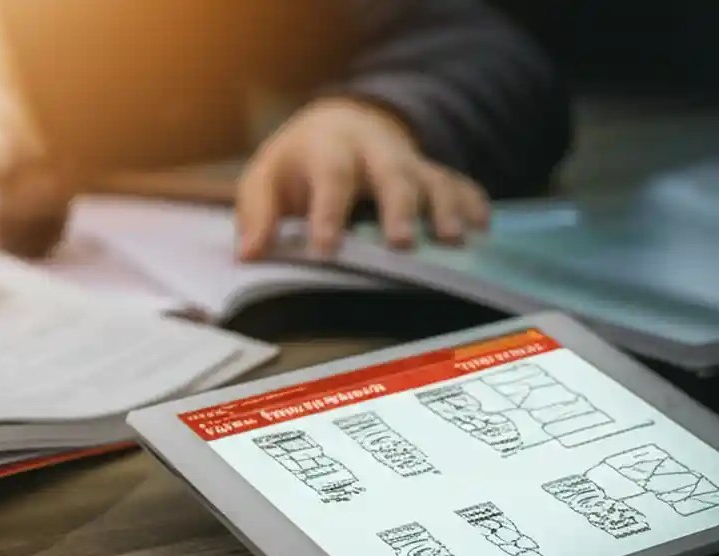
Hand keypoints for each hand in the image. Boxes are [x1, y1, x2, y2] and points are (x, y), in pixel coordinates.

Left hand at [236, 97, 489, 259]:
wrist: (340, 123)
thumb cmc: (296, 164)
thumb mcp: (265, 180)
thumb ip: (257, 215)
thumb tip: (249, 255)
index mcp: (329, 150)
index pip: (330, 179)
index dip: (328, 214)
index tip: (326, 249)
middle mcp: (375, 151)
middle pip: (392, 174)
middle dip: (398, 208)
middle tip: (401, 244)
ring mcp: (408, 161)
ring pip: (433, 179)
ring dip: (445, 209)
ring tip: (454, 240)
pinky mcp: (432, 173)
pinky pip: (460, 184)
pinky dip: (473, 203)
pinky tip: (483, 227)